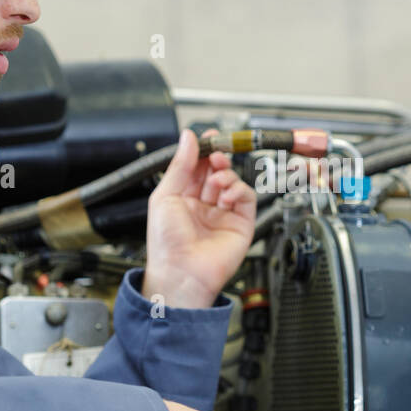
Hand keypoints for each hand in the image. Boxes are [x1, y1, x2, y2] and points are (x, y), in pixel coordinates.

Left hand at [143, 130, 255, 309]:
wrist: (181, 273)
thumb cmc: (167, 244)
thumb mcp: (165, 196)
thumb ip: (179, 165)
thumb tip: (189, 138)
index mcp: (183, 198)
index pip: (196, 167)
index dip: (202, 151)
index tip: (207, 138)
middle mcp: (204, 205)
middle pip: (215, 171)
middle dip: (217, 158)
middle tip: (217, 151)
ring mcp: (223, 214)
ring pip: (232, 181)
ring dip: (226, 174)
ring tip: (218, 178)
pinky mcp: (241, 223)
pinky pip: (246, 197)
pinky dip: (238, 190)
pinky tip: (225, 195)